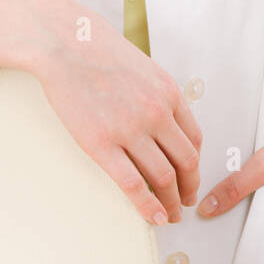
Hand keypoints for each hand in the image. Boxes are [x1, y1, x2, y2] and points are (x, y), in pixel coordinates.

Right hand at [28, 0, 201, 225]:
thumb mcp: (145, 70)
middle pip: (186, 162)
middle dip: (189, 188)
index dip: (195, 165)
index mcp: (170, 94)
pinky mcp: (102, 145)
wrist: (67, 45)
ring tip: (170, 215)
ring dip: (172, 202)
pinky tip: (154, 218)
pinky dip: (148, 206)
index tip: (191, 178)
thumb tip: (166, 124)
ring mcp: (131, 130)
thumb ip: (159, 97)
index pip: (195, 139)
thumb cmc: (102, 54)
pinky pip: (133, 184)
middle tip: (186, 203)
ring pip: (164, 177)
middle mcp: (157, 113)